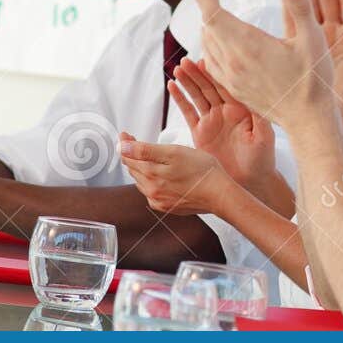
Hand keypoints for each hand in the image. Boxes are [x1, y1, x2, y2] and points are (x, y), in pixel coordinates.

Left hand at [118, 132, 235, 215]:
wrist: (219, 194)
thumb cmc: (202, 170)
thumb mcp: (173, 152)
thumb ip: (145, 150)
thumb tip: (122, 147)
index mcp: (151, 173)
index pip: (128, 157)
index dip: (125, 144)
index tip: (126, 135)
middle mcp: (151, 189)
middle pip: (133, 168)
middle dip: (131, 154)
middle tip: (133, 141)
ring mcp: (158, 200)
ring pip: (141, 180)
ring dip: (139, 168)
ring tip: (146, 157)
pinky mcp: (166, 207)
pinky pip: (151, 192)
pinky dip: (149, 182)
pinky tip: (157, 175)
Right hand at [169, 58, 274, 186]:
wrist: (250, 181)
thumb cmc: (262, 159)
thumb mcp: (265, 136)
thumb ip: (260, 116)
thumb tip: (256, 94)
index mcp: (241, 108)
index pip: (225, 86)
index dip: (215, 74)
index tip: (205, 60)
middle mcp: (225, 111)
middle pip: (208, 87)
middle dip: (197, 74)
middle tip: (185, 61)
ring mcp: (212, 120)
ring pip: (197, 96)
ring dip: (187, 82)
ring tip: (177, 69)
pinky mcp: (200, 132)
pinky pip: (188, 112)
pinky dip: (180, 99)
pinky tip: (172, 86)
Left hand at [189, 0, 333, 129]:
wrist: (308, 120)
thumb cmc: (314, 79)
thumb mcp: (313, 39)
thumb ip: (300, 7)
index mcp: (248, 45)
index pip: (213, 12)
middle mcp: (233, 61)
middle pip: (207, 22)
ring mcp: (231, 76)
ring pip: (207, 41)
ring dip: (208, 19)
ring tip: (214, 2)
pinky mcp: (234, 88)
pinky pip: (212, 60)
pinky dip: (211, 42)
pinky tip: (218, 37)